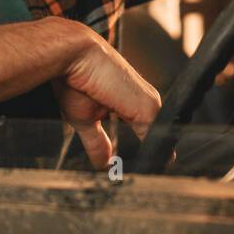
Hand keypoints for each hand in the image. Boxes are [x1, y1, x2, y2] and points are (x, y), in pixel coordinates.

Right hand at [53, 28, 160, 168]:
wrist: (73, 55)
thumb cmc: (72, 78)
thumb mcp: (85, 119)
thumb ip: (97, 142)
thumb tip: (102, 164)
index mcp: (128, 101)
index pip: (145, 129)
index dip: (148, 147)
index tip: (148, 168)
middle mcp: (142, 100)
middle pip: (157, 135)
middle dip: (158, 156)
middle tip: (158, 177)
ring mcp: (148, 103)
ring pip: (161, 136)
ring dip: (160, 156)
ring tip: (158, 175)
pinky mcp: (147, 107)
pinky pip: (158, 136)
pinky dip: (160, 153)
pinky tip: (158, 165)